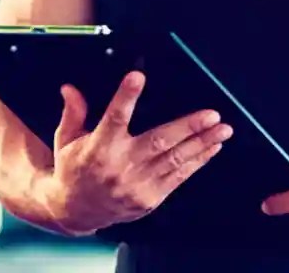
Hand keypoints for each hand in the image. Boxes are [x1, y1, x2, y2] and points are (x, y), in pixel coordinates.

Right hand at [43, 71, 232, 234]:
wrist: (76, 212)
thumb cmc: (73, 171)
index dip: (126, 97)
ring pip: (175, 160)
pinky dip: (197, 162)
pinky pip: (178, 178)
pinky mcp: (150, 198)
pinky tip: (211, 149)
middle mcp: (120, 166)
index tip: (138, 77)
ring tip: (222, 130)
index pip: (114, 118)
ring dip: (202, 143)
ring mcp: (138, 184)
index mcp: (98, 148)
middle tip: (211, 114)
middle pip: (158, 142)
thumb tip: (69, 88)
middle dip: (188, 127)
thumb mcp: (66, 140)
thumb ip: (73, 113)